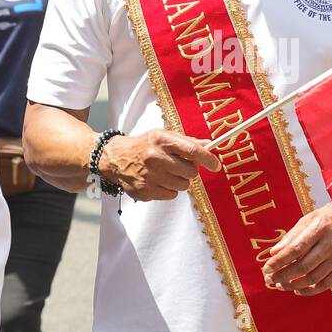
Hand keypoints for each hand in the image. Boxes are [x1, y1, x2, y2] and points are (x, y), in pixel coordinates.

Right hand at [98, 130, 219, 199]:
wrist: (115, 159)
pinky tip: (158, 181)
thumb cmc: (144, 146)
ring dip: (180, 180)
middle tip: (181, 166)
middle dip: (191, 171)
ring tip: (167, 173)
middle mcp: (155, 158)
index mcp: (161, 140)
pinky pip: (172, 195)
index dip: (208, 159)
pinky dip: (169, 189)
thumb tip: (209, 145)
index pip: (192, 151)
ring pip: (183, 185)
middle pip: (191, 172)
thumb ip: (187, 141)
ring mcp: (150, 176)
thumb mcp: (163, 136)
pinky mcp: (146, 191)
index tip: (216, 165)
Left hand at [261, 204, 331, 295]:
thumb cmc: (329, 217)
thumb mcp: (309, 219)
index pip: (296, 248)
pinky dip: (311, 290)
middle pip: (303, 266)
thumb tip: (274, 253)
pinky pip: (327, 283)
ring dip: (294, 284)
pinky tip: (298, 289)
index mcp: (320, 228)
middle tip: (270, 279)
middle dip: (283, 275)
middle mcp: (331, 243)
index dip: (279, 261)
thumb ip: (292, 236)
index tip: (266, 268)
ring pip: (314, 277)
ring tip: (280, 285)